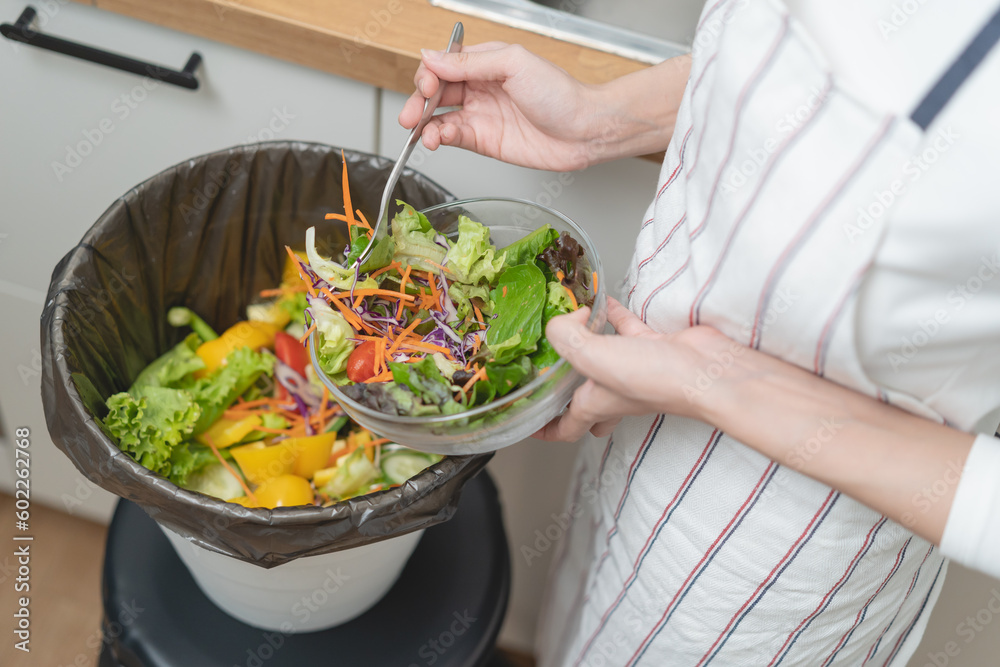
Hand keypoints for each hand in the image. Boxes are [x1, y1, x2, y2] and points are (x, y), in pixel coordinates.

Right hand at [398, 43, 599, 170]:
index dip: (429, 75)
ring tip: (421, 132)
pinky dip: (439, 139)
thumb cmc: (560, 93)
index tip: (426, 85)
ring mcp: (481, 116)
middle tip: (410, 115)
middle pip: (436, 92)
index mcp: (486, 63)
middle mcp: (480, 88)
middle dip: (418, 102)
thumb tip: (433, 57)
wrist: (583, 130)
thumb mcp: (513, 63)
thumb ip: (470, 62)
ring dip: (424, 125)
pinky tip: (436, 139)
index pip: (443, 66)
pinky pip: (453, 137)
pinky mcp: (484, 141)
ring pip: (439, 118)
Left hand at [533, 298, 730, 440]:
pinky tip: (605, 302)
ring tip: (572, 330)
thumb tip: (564, 320)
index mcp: (595, 405)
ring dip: (589, 348)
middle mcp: (615, 392)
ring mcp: (636, 371)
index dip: (544, 430)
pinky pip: (628, 330)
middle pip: (588, 404)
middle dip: (570, 398)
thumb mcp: (593, 357)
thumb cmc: (655, 378)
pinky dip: (614, 317)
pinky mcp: (655, 348)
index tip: (528, 425)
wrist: (708, 371)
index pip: (565, 429)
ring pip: (606, 364)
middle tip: (553, 380)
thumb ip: (565, 337)